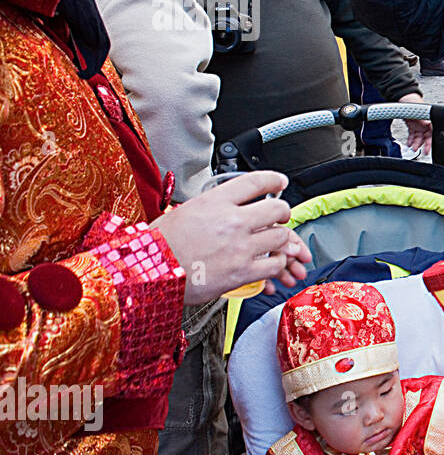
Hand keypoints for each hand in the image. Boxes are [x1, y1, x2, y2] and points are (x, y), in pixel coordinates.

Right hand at [152, 171, 309, 303]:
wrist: (148, 274)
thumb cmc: (157, 246)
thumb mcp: (182, 212)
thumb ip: (209, 208)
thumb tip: (223, 207)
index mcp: (214, 202)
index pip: (255, 182)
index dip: (274, 180)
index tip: (280, 182)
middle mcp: (231, 221)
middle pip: (277, 208)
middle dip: (283, 211)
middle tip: (281, 215)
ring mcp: (240, 247)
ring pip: (280, 237)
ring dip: (282, 239)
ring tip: (277, 242)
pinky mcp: (243, 272)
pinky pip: (275, 264)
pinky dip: (277, 263)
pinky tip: (271, 262)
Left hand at [397, 92, 432, 156]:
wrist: (401, 97)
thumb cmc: (411, 101)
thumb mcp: (418, 110)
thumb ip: (423, 119)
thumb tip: (428, 125)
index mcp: (429, 120)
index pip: (433, 133)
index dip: (431, 141)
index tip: (428, 148)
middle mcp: (425, 123)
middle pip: (427, 137)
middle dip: (424, 145)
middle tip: (423, 152)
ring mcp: (419, 125)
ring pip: (419, 137)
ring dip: (417, 144)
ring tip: (413, 148)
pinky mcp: (413, 126)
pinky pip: (413, 135)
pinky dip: (411, 140)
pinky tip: (409, 144)